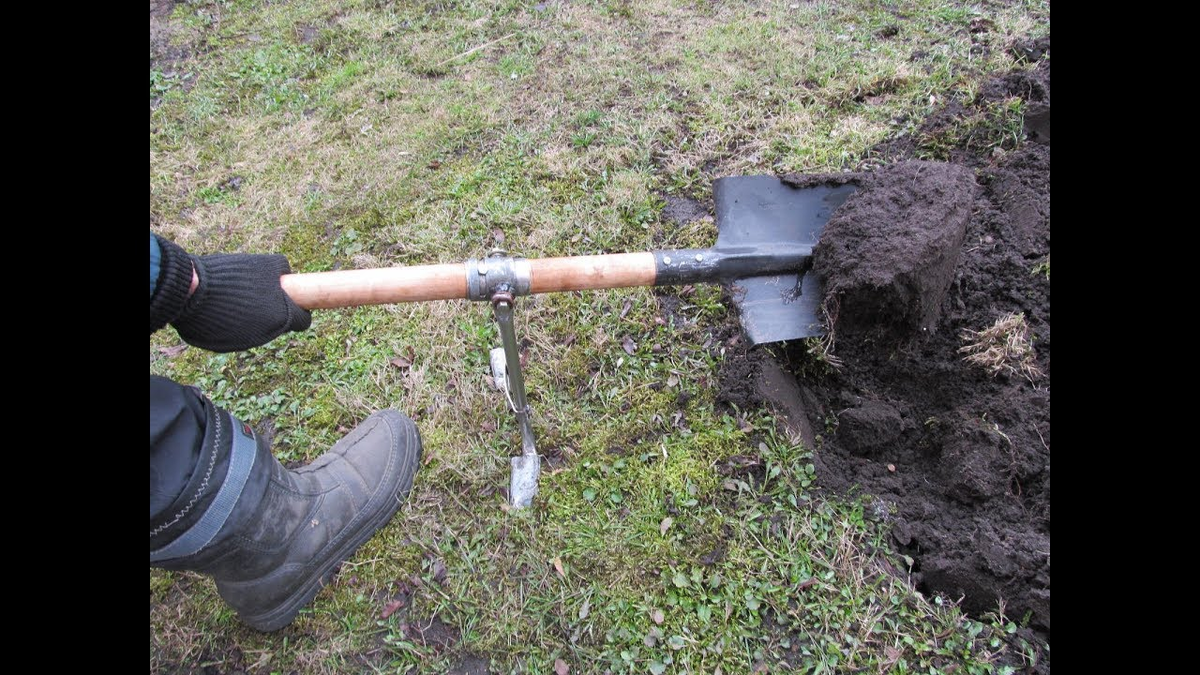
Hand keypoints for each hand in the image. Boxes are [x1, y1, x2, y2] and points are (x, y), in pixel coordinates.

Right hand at [172, 253, 311, 351]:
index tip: (293, 300)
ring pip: (258, 330)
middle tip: (261, 295)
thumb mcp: (264, 265)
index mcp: (282, 316)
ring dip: (253, 317)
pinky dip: (234, 323)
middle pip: (280, 325)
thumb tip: (288, 274)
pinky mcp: (227, 345)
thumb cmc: (233, 276)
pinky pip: (238, 333)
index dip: (299, 309)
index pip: (303, 321)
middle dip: (274, 312)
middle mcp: (267, 334)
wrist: (194, 290)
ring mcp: (246, 342)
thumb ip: (281, 272)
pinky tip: (223, 308)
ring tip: (236, 298)